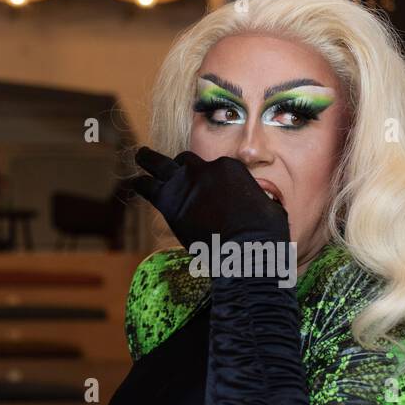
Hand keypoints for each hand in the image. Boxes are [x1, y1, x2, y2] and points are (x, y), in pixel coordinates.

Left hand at [128, 146, 288, 248]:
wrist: (244, 249)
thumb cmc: (264, 234)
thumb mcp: (270, 208)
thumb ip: (259, 200)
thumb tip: (265, 202)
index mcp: (230, 167)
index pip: (214, 167)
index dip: (210, 179)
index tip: (208, 191)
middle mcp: (206, 168)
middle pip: (186, 161)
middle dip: (181, 167)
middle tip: (173, 172)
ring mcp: (185, 182)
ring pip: (159, 163)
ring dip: (148, 159)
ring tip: (141, 155)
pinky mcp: (168, 201)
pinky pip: (147, 186)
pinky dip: (140, 184)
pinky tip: (135, 183)